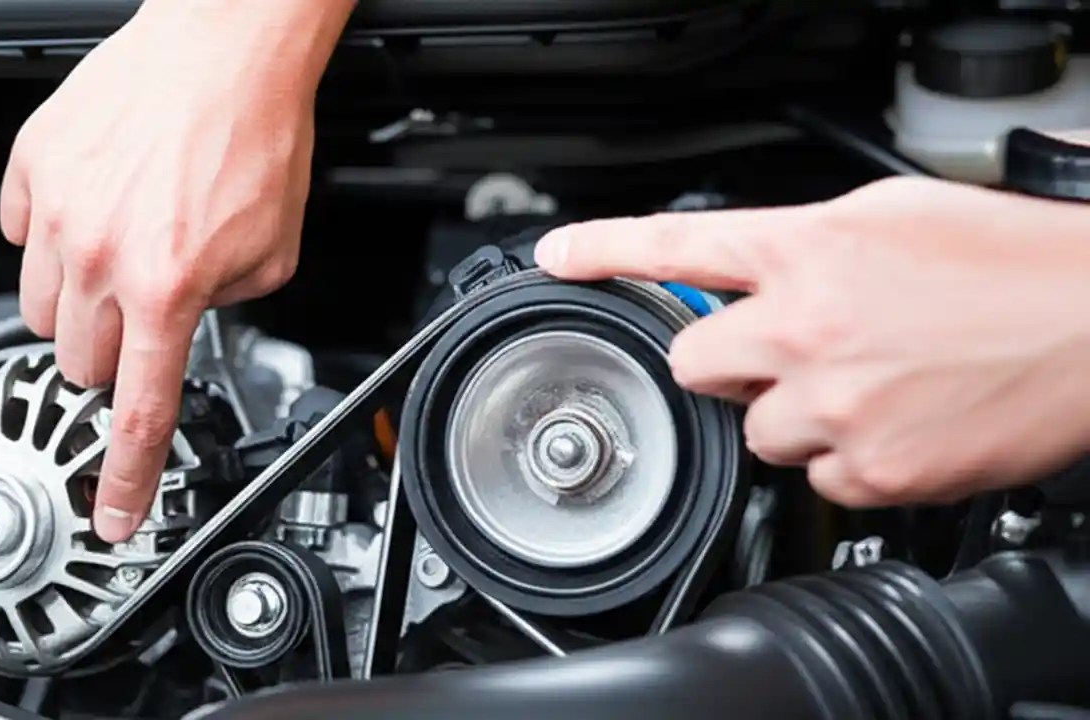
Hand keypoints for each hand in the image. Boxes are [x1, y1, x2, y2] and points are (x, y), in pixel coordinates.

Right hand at [0, 0, 353, 540]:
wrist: (228, 43)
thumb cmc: (257, 132)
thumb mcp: (274, 252)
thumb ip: (228, 309)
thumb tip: (195, 325)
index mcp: (169, 289)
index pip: (138, 414)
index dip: (124, 479)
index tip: (114, 515)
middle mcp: (102, 257)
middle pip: (79, 364)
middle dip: (114, 357)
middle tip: (145, 316)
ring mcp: (56, 211)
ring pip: (40, 307)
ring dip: (80, 303)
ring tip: (125, 252)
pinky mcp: (32, 166)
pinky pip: (20, 232)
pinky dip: (54, 236)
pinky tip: (98, 207)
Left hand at [534, 177, 1089, 506]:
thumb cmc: (1009, 264)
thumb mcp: (891, 216)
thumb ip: (804, 243)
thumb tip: (756, 265)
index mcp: (811, 248)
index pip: (677, 246)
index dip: (603, 251)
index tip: (559, 258)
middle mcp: (808, 325)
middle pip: (695, 361)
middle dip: (727, 361)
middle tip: (788, 350)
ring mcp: (835, 403)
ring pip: (754, 429)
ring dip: (792, 413)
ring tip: (864, 386)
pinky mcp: (870, 468)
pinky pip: (816, 478)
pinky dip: (847, 459)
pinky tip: (894, 425)